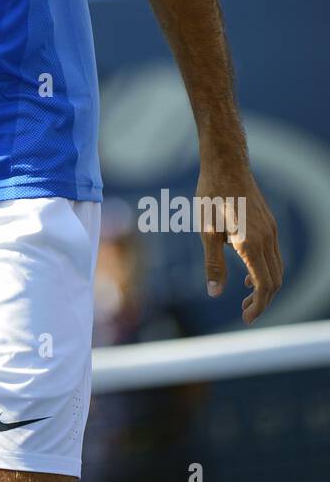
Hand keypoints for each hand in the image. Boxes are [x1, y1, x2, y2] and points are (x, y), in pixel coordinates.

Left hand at [197, 163, 282, 323]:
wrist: (226, 163)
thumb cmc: (212, 195)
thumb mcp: (206, 231)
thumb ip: (213, 263)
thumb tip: (215, 293)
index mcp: (252, 243)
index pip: (265, 285)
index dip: (258, 306)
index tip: (246, 318)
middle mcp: (267, 238)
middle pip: (275, 280)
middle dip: (263, 300)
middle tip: (245, 312)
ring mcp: (270, 229)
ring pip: (276, 267)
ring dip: (265, 285)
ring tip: (247, 296)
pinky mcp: (268, 222)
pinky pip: (273, 253)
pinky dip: (265, 269)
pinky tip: (248, 271)